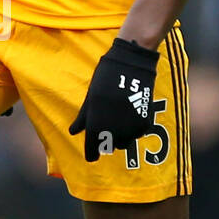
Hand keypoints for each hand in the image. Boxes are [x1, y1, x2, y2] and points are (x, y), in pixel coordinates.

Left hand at [69, 38, 159, 162]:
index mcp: (96, 125)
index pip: (93, 151)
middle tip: (105, 130)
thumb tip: (73, 132)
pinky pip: (136, 135)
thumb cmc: (106, 77)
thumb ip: (83, 118)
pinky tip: (129, 115)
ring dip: (119, 137)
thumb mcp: (90, 97)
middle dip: (105, 142)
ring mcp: (130, 128)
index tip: (92, 155)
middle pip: (109, 148)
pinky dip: (131, 130)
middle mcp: (113, 131)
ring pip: (123, 143)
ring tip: (118, 120)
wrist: (132, 63)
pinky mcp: (144, 124)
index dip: (91, 153)